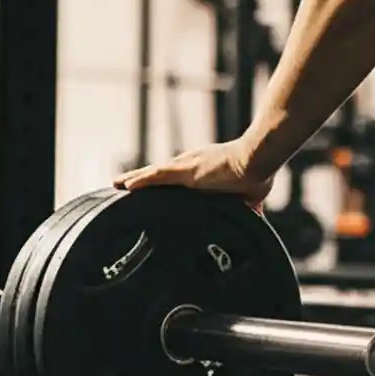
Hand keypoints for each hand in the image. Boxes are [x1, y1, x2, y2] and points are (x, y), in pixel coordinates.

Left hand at [113, 139, 273, 211]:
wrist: (258, 160)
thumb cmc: (258, 172)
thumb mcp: (250, 194)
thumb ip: (248, 204)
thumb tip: (255, 215)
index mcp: (204, 170)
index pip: (177, 176)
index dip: (162, 181)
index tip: (151, 188)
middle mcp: (191, 164)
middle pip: (159, 173)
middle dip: (141, 179)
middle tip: (123, 185)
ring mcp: (187, 166)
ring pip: (153, 173)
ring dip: (134, 179)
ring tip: (116, 184)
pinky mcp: (185, 170)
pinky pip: (156, 176)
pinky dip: (141, 180)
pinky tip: (126, 185)